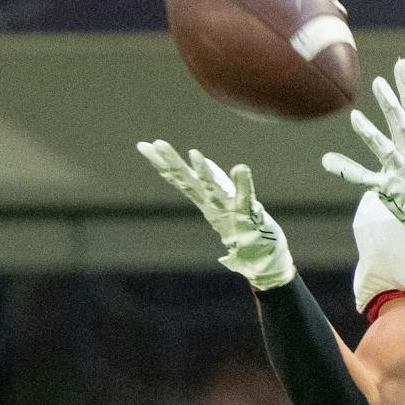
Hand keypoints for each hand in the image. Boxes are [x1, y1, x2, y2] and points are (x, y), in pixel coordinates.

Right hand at [136, 140, 294, 289]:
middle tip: (156, 144)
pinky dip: (243, 183)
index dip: (161, 163)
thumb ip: (212, 182)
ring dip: (204, 172)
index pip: (179, 179)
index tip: (143, 146)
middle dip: (173, 163)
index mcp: (205, 202)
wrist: (261, 261)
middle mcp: (212, 205)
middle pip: (189, 181)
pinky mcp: (248, 215)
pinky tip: (240, 167)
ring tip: (193, 153)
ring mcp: (229, 210)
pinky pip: (245, 197)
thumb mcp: (223, 203)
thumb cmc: (242, 230)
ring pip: (213, 188)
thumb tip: (199, 161)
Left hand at [320, 59, 404, 248]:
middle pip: (401, 123)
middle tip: (378, 82)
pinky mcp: (388, 186)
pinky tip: (328, 161)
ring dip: (369, 132)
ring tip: (354, 117)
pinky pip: (364, 177)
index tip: (402, 64)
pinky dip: (346, 170)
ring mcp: (400, 169)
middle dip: (390, 103)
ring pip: (383, 147)